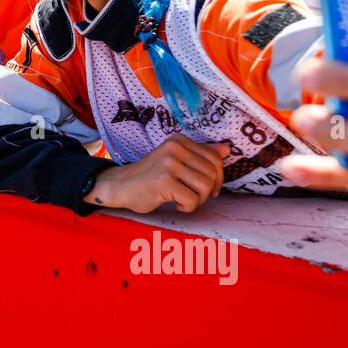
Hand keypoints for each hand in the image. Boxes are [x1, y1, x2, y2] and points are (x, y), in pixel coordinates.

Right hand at [85, 135, 228, 213]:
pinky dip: (187, 208)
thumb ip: (199, 155)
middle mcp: (174, 148)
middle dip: (208, 191)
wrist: (121, 186)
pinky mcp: (163, 182)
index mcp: (178, 140)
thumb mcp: (175, 160)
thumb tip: (226, 150)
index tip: (209, 188)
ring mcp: (168, 164)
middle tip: (194, 197)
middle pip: (212, 173)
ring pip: (205, 187)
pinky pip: (192, 200)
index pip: (215, 158)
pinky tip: (175, 204)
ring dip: (198, 200)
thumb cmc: (150, 176)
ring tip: (184, 200)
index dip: (218, 177)